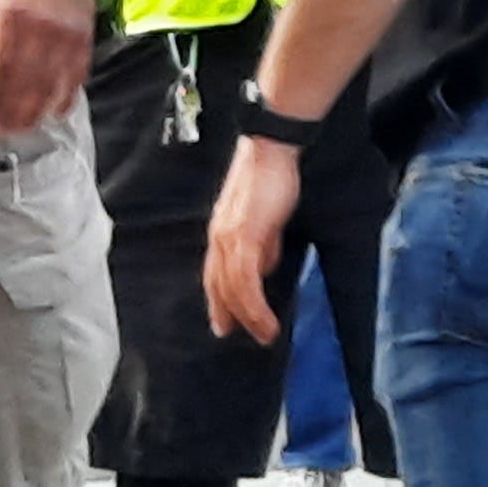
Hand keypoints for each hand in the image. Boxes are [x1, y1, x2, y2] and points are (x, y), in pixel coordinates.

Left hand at [0, 0, 95, 134]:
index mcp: (8, 19)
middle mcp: (37, 28)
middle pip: (24, 80)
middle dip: (14, 110)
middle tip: (7, 131)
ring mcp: (64, 34)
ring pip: (50, 81)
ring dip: (38, 109)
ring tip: (28, 127)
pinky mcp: (84, 36)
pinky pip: (77, 73)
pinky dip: (67, 95)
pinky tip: (57, 111)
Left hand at [204, 134, 302, 342]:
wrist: (271, 151)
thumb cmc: (271, 178)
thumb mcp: (264, 219)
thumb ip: (262, 244)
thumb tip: (262, 269)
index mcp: (222, 233)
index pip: (215, 275)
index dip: (219, 301)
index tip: (225, 323)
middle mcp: (219, 239)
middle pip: (219, 286)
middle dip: (229, 315)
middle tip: (240, 335)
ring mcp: (229, 239)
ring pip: (233, 290)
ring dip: (249, 317)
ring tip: (265, 334)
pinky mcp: (245, 237)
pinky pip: (246, 281)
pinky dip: (255, 305)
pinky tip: (265, 318)